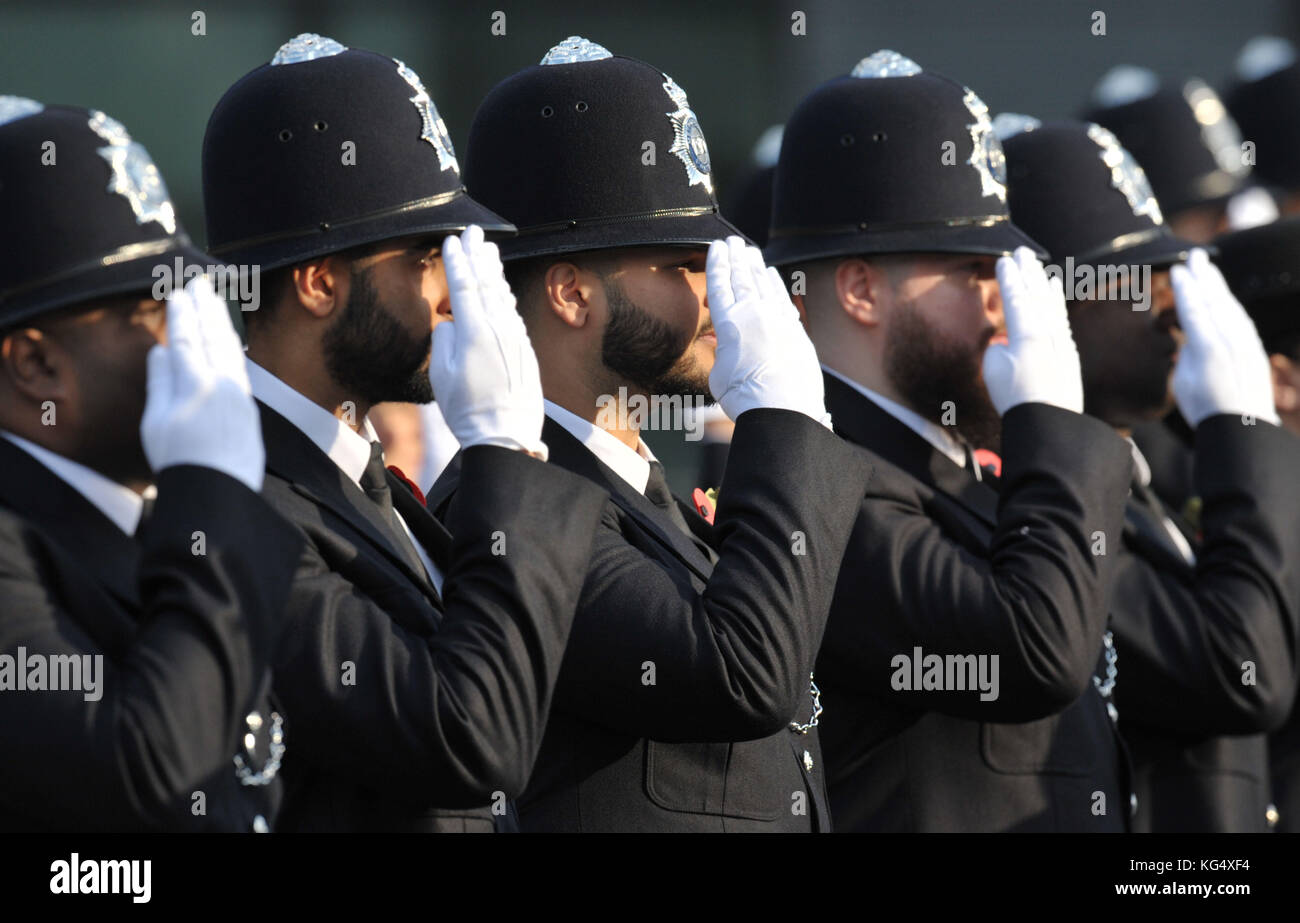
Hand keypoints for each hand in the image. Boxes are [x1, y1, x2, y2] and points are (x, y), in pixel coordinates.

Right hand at [140, 276, 264, 490]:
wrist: (220, 493)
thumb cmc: (181, 461)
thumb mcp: (157, 422)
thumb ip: (160, 382)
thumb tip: (160, 350)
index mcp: (196, 384)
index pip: (188, 339)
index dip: (182, 315)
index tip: (177, 293)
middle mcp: (223, 384)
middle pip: (213, 337)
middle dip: (206, 308)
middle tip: (200, 282)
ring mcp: (240, 395)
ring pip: (231, 349)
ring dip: (221, 323)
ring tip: (215, 301)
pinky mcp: (249, 408)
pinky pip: (240, 366)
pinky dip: (232, 346)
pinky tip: (229, 339)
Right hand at [430, 225, 546, 458]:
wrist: (506, 435)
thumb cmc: (468, 410)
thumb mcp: (442, 376)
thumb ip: (445, 341)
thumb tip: (452, 323)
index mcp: (474, 331)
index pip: (464, 286)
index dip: (457, 261)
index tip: (451, 241)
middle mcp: (498, 328)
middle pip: (487, 282)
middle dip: (478, 255)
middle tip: (474, 232)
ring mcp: (515, 338)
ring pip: (503, 294)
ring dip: (495, 269)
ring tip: (489, 249)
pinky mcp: (524, 350)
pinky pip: (513, 312)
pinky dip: (505, 294)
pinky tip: (502, 287)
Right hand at [706, 236, 829, 425]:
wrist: (783, 409)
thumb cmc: (746, 397)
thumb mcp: (719, 374)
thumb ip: (723, 351)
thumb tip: (727, 344)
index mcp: (729, 322)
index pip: (720, 285)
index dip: (717, 264)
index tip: (716, 247)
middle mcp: (754, 313)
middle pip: (742, 277)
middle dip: (735, 257)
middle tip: (731, 241)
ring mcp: (777, 318)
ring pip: (764, 283)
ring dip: (755, 265)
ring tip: (749, 251)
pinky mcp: (795, 329)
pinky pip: (782, 298)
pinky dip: (775, 283)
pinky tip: (771, 274)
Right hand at [983, 246, 1083, 414]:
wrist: (1050, 420)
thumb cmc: (1016, 397)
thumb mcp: (993, 369)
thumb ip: (997, 347)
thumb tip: (1005, 342)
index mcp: (1025, 333)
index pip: (1015, 298)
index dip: (1009, 278)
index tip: (1004, 261)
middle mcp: (1046, 332)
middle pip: (1036, 295)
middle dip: (1028, 273)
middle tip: (1022, 253)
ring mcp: (1060, 341)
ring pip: (1051, 305)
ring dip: (1044, 284)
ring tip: (1039, 268)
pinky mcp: (1067, 353)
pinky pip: (1060, 318)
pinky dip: (1056, 303)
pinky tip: (1054, 294)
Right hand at [1171, 248, 1279, 426]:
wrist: (1243, 427)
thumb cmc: (1206, 409)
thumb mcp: (1183, 380)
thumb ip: (1187, 352)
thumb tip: (1190, 337)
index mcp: (1207, 346)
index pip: (1194, 308)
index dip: (1185, 289)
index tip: (1177, 271)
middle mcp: (1229, 339)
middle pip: (1215, 299)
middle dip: (1205, 277)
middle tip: (1195, 256)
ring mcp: (1245, 342)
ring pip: (1230, 306)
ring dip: (1219, 286)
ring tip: (1209, 270)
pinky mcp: (1254, 348)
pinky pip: (1240, 317)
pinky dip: (1231, 303)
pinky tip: (1226, 299)